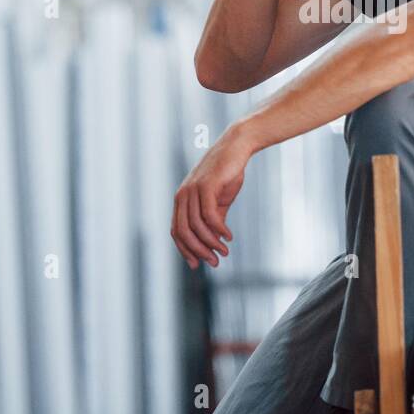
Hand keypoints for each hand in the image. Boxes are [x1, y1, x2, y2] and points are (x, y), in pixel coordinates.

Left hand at [171, 125, 253, 267]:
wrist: (236, 148)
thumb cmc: (226, 175)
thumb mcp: (218, 202)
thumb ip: (212, 220)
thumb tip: (213, 242)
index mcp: (181, 200)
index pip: (176, 231)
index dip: (185, 250)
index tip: (198, 264)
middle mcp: (182, 195)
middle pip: (184, 232)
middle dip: (198, 251)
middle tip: (214, 262)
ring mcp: (192, 190)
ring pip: (196, 226)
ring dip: (211, 243)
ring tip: (224, 251)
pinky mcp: (206, 186)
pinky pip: (209, 215)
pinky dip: (218, 229)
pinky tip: (228, 237)